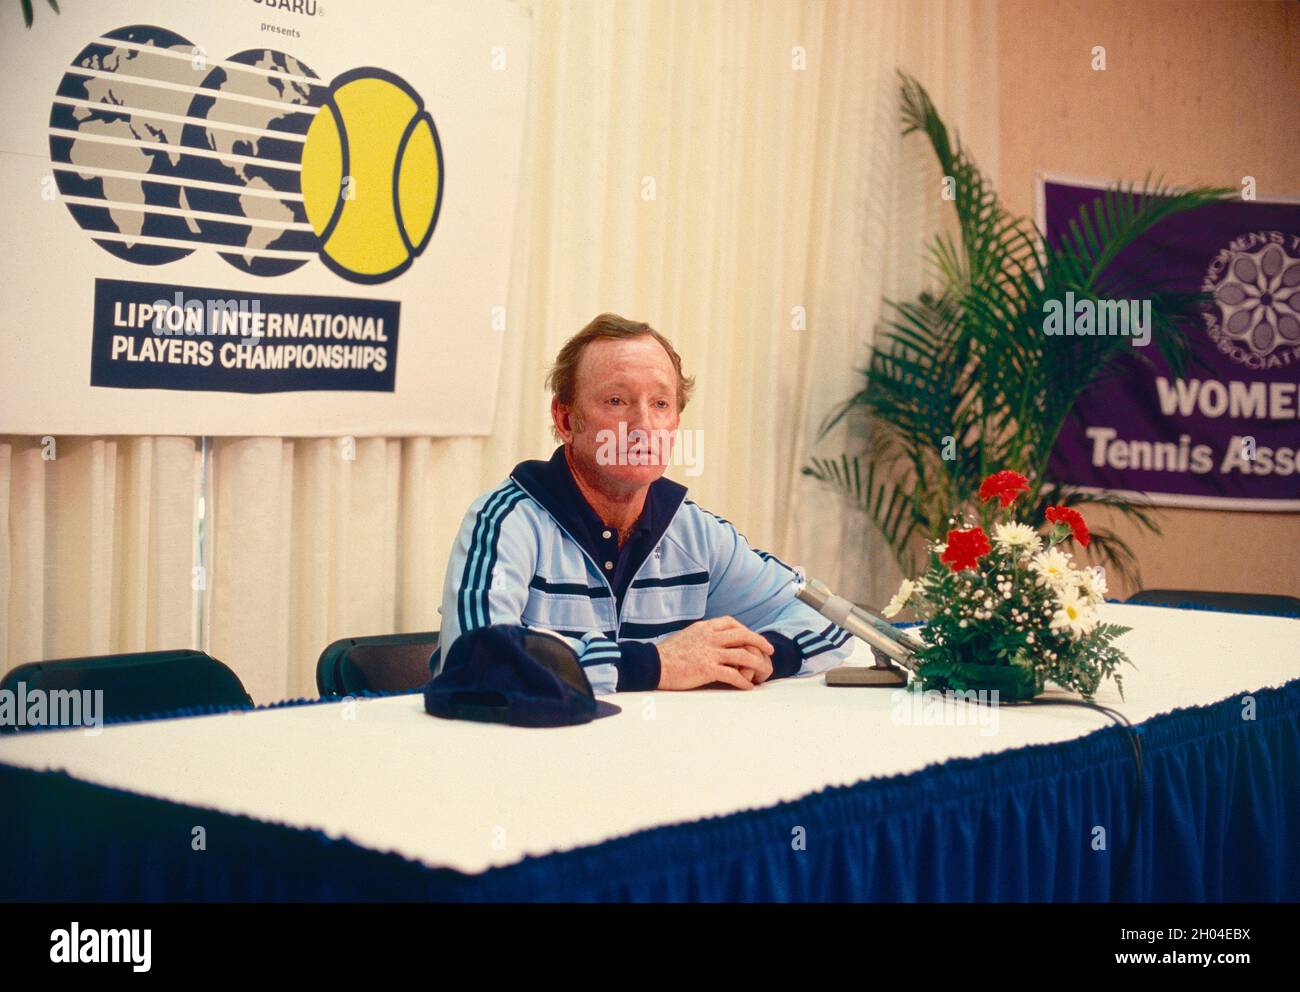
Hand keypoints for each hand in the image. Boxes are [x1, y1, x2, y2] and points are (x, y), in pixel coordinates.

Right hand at [656, 616, 774, 689]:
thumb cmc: (667, 654)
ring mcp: (709, 653)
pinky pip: (733, 674)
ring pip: (743, 655)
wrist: (653, 665)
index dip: (745, 629)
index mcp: (704, 627)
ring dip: (757, 664)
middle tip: (769, 650)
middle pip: (743, 635)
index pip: (731, 622)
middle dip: (759, 642)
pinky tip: (748, 687)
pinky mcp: (707, 669)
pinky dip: (744, 681)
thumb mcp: (686, 636)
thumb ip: (702, 636)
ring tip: (764, 671)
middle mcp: (709, 637)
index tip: (751, 637)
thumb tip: (713, 639)